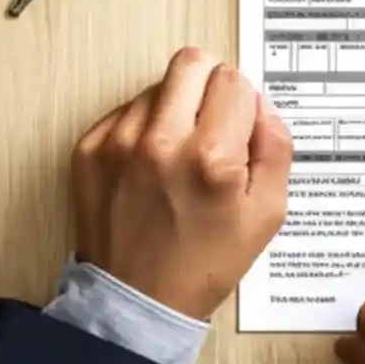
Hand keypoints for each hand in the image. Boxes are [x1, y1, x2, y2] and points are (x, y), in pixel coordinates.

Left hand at [69, 47, 292, 319]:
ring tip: (180, 155)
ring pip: (158, 86)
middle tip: (214, 121)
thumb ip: (275, 147)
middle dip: (211, 84)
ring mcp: (118, 143)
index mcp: (211, 158)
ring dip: (176, 108)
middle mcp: (161, 142)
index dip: (244, 102)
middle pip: (191, 63)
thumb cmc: (203, 263)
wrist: (136, 300)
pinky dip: (145, 127)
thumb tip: (260, 104)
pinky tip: (152, 166)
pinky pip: (126, 111)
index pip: (234, 80)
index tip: (240, 127)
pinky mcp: (89, 149)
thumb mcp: (267, 213)